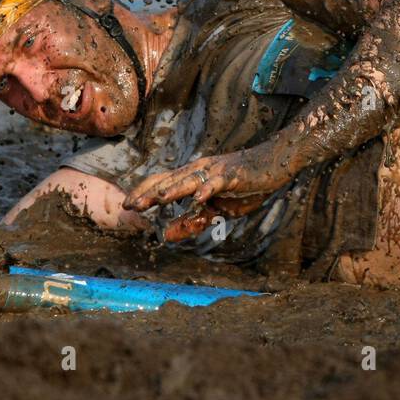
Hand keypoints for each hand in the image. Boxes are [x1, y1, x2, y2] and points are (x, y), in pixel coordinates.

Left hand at [122, 145, 294, 239]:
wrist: (272, 163)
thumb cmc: (243, 186)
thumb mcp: (217, 210)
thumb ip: (192, 221)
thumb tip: (166, 236)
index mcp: (192, 176)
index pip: (162, 182)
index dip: (144, 193)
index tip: (127, 205)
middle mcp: (199, 170)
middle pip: (170, 181)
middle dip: (150, 193)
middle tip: (130, 205)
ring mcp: (215, 171)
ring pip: (190, 180)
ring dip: (174, 189)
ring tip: (159, 199)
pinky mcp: (233, 175)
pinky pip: (218, 182)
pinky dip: (208, 189)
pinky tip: (199, 198)